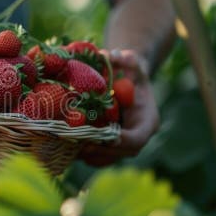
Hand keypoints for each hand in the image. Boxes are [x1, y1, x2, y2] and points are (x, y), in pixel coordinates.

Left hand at [80, 49, 159, 165]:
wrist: (128, 80)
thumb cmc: (129, 70)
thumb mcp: (131, 61)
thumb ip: (126, 58)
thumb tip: (112, 56)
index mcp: (148, 120)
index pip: (136, 139)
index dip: (119, 141)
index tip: (99, 136)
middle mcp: (138, 137)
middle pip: (120, 152)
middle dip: (99, 149)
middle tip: (77, 142)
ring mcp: (125, 145)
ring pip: (107, 158)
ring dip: (88, 154)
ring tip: (69, 145)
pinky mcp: (111, 147)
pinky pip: (98, 157)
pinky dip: (84, 154)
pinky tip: (67, 145)